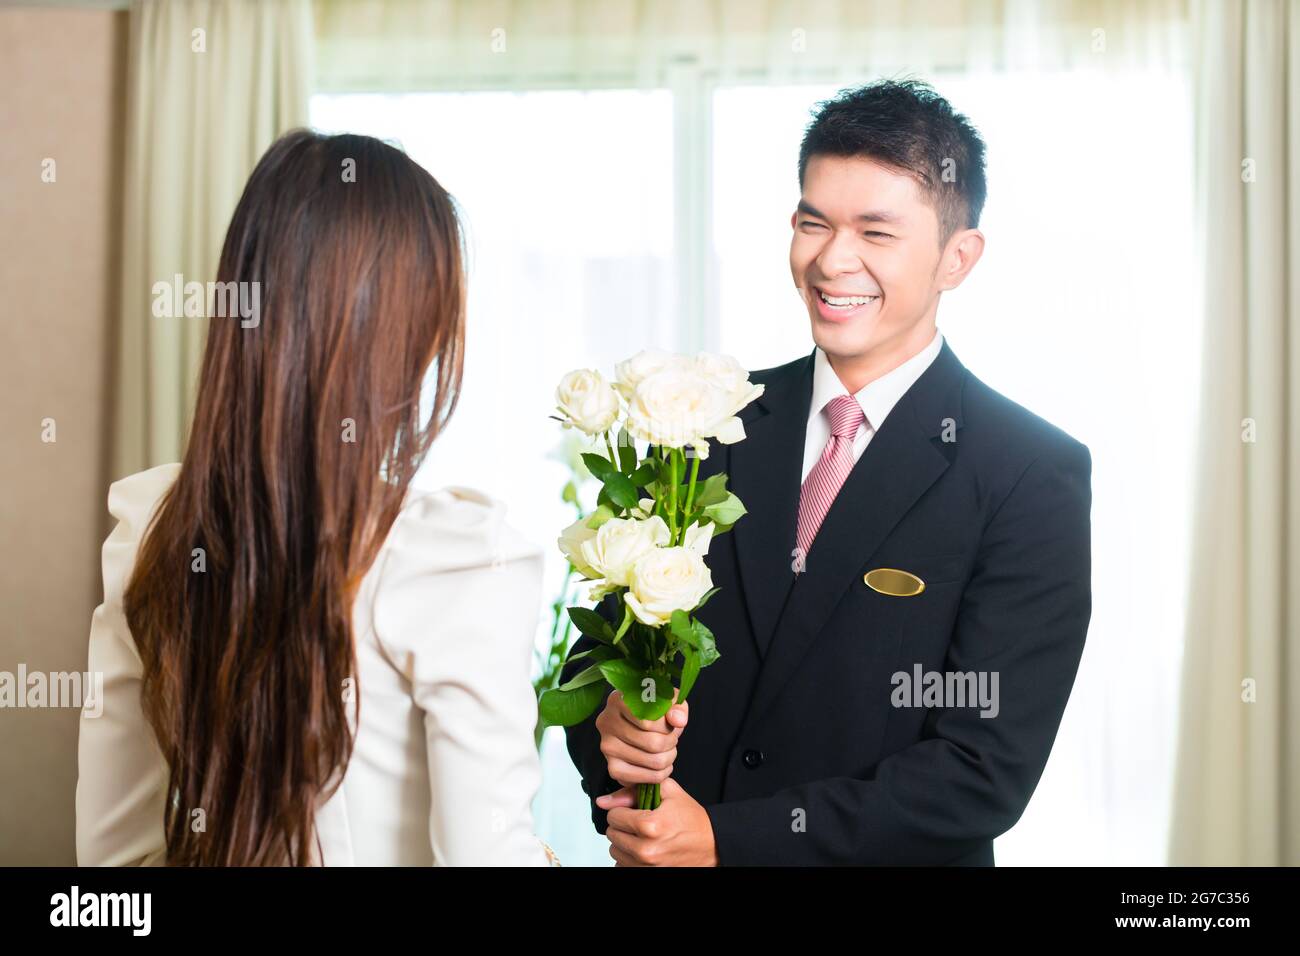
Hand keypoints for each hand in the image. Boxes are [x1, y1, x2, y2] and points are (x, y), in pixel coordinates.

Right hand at [594, 688, 687, 787]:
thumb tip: (677, 720)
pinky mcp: (612, 768)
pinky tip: (661, 765)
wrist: (642, 728)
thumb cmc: (656, 711)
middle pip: (653, 743)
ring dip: (668, 758)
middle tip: (672, 739)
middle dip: (671, 743)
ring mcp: (607, 747)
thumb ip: (677, 707)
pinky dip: (660, 774)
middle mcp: (607, 722)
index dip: (667, 726)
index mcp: (618, 699)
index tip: (670, 724)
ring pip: (652, 761)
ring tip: (668, 750)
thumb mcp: (669, 701)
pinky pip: (644, 778)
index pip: (649, 720)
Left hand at [597, 777, 717, 865]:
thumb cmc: (691, 819)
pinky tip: (643, 849)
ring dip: (625, 843)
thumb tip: (604, 801)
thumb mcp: (668, 792)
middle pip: (612, 835)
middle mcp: (647, 849)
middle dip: (623, 826)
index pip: (614, 816)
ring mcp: (647, 867)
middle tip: (639, 824)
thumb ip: (633, 791)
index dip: (623, 810)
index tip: (635, 811)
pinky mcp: (649, 876)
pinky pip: (622, 866)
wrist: (712, 844)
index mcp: (650, 825)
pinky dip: (629, 858)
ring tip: (642, 837)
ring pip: (615, 852)